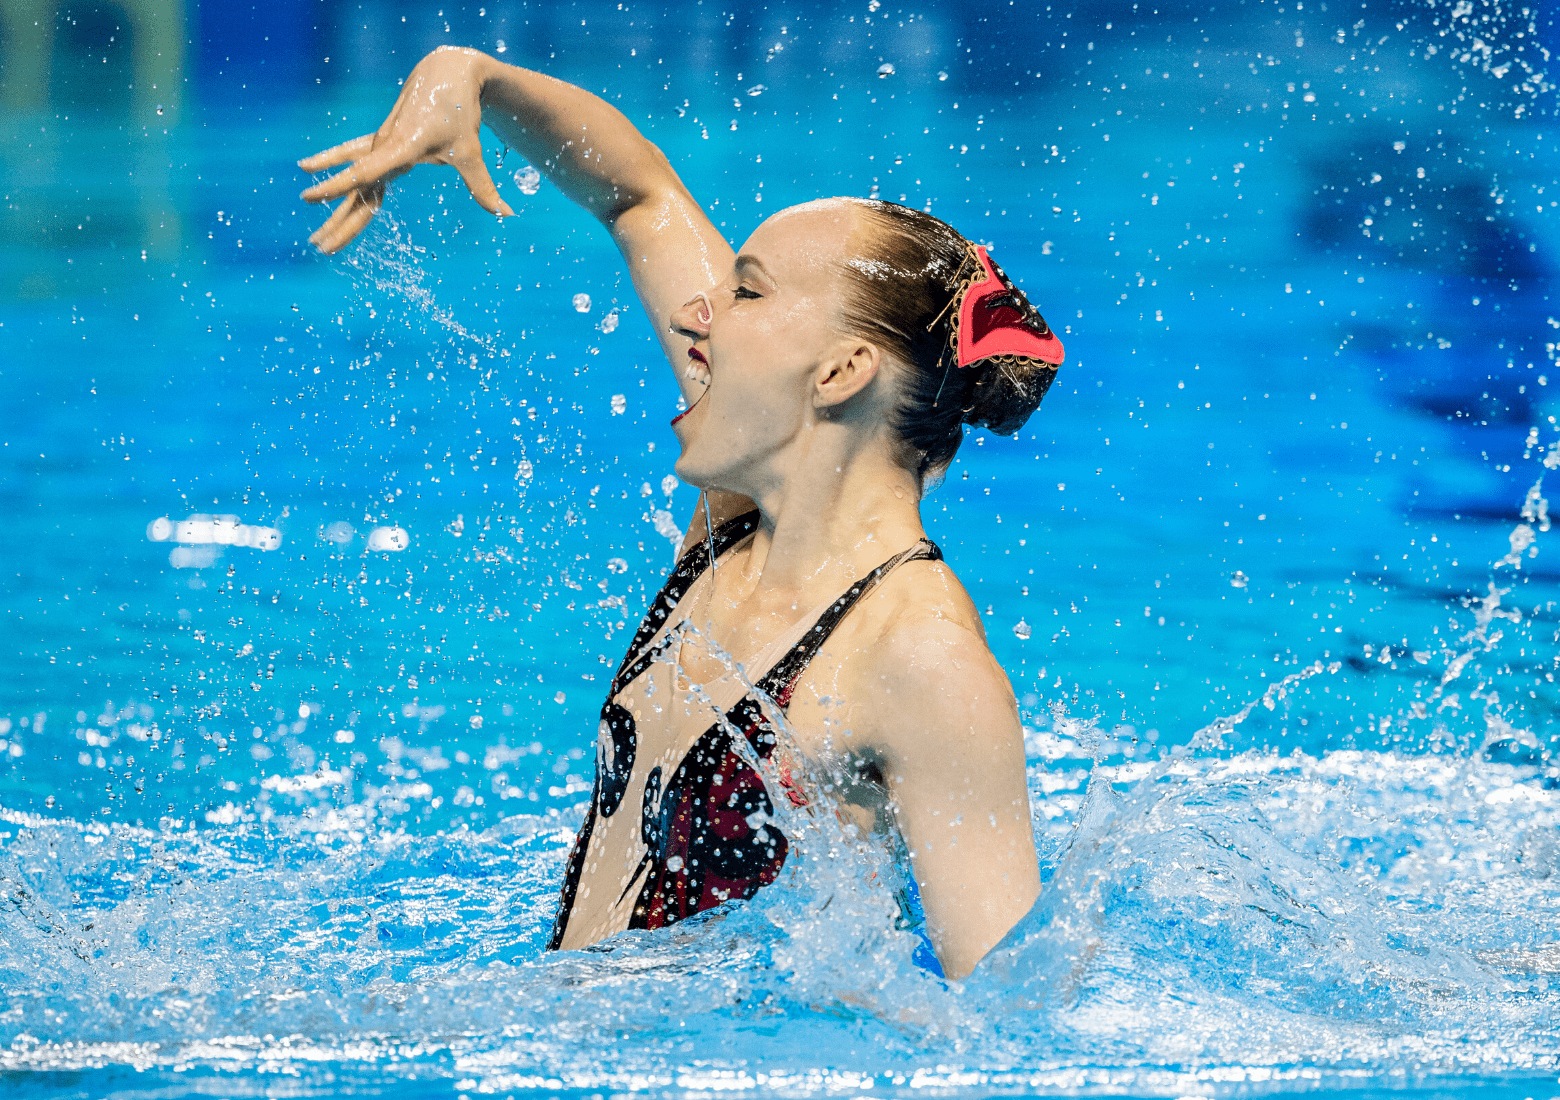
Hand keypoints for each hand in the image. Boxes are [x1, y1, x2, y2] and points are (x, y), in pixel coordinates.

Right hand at [298, 46, 514, 253]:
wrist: (448, 72)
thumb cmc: (460, 112)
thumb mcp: (470, 152)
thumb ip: (482, 187)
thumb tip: (507, 215)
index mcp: (402, 147)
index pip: (364, 173)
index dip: (338, 186)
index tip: (310, 198)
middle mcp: (385, 145)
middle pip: (355, 189)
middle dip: (336, 220)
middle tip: (316, 247)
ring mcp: (381, 143)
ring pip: (353, 178)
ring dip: (333, 204)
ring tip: (312, 223)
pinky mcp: (383, 140)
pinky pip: (354, 155)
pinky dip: (334, 162)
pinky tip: (308, 164)